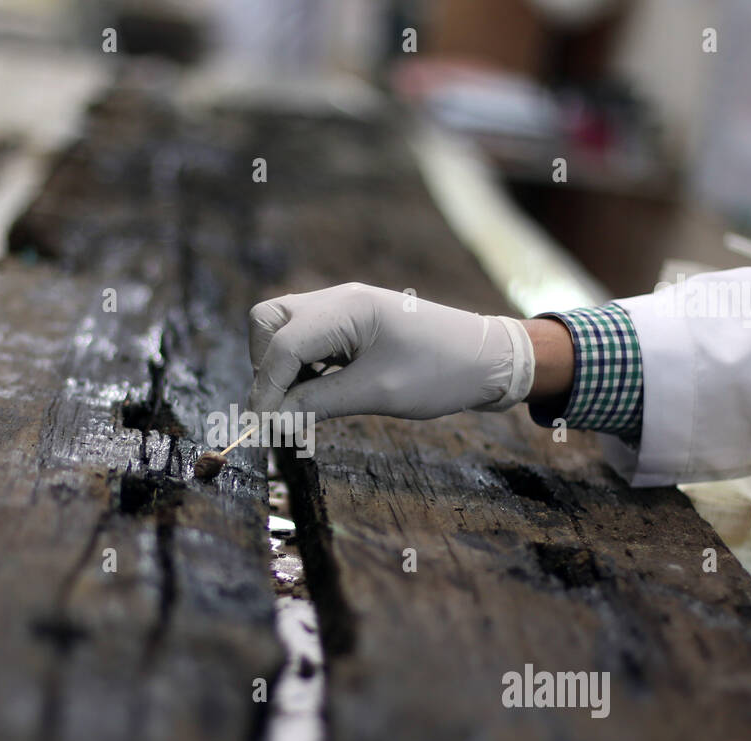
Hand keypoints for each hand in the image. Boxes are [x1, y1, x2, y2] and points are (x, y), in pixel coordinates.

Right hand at [247, 283, 534, 420]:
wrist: (490, 359)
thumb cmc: (442, 372)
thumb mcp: (378, 393)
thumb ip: (318, 404)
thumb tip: (271, 420)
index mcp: (347, 309)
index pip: (282, 345)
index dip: (265, 390)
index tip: (261, 429)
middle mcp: (338, 301)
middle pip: (268, 322)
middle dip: (265, 367)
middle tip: (281, 407)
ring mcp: (342, 310)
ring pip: (282, 330)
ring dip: (281, 369)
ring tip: (300, 407)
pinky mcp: (350, 326)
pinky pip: (306, 341)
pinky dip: (300, 368)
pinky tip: (316, 395)